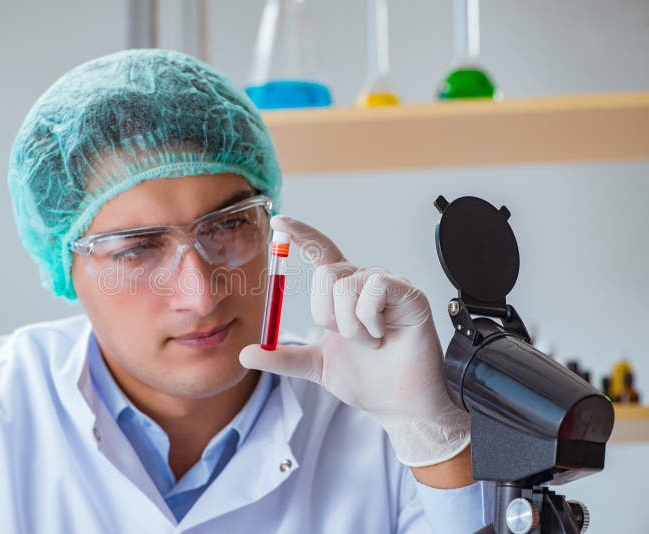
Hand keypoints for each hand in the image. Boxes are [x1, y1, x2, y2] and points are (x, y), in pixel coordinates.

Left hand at [240, 215, 469, 466]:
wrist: (398, 404)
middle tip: (349, 339)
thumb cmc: (366, 380)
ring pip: (345, 287)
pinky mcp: (408, 294)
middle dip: (327, 316)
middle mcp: (365, 280)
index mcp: (343, 290)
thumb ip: (283, 358)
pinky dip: (369, 322)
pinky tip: (383, 337)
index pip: (320, 251)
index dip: (300, 234)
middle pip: (326, 273)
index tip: (278, 220)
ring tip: (370, 342)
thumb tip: (245, 355)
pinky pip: (374, 290)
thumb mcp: (315, 366)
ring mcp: (388, 285)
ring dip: (350, 327)